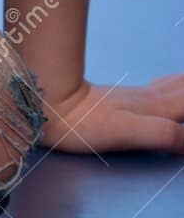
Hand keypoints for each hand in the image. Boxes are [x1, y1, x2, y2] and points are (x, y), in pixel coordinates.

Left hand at [39, 76, 183, 153]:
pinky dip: (176, 85)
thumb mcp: (125, 132)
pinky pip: (160, 88)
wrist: (46, 102)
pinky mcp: (121, 98)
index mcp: (154, 109)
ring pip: (174, 86)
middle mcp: (149, 100)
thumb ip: (161, 133)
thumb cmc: (82, 124)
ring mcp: (134, 97)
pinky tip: (170, 85)